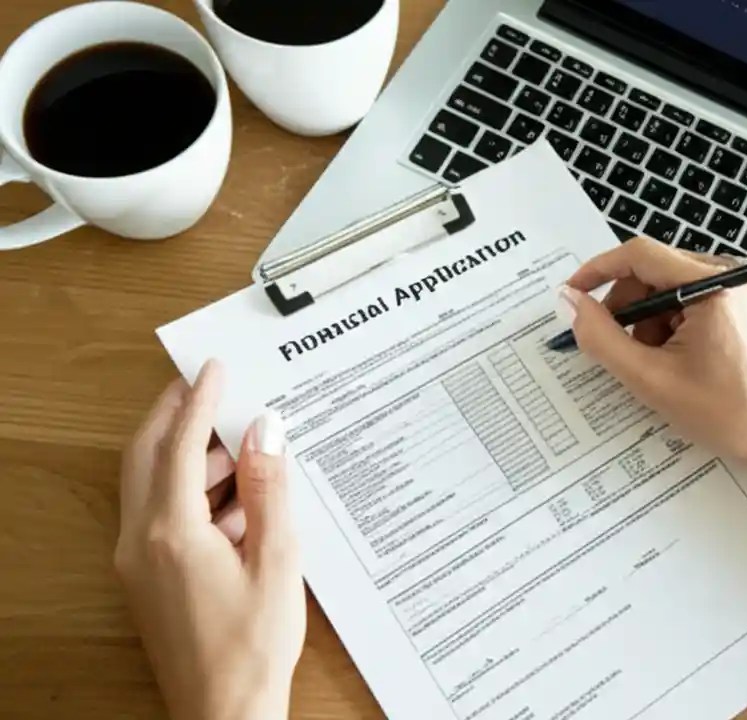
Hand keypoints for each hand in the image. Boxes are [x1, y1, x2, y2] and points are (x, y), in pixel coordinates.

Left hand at [115, 360, 304, 719]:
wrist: (227, 713)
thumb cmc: (254, 646)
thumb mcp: (277, 559)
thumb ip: (270, 489)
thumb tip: (266, 432)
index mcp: (172, 532)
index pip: (181, 445)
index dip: (200, 400)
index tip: (214, 368)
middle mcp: (142, 541)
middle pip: (148, 456)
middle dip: (174, 415)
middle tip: (204, 383)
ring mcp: (140, 562)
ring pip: (152, 485)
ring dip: (188, 454)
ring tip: (242, 440)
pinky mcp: (150, 579)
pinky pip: (161, 516)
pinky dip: (192, 491)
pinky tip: (239, 497)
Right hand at [562, 237, 746, 468]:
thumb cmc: (729, 414)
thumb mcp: (652, 380)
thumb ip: (602, 338)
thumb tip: (570, 302)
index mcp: (712, 286)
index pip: (640, 254)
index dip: (598, 271)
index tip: (574, 294)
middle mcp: (735, 274)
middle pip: (658, 269)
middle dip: (630, 308)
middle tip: (622, 349)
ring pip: (676, 285)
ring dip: (655, 318)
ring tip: (663, 363)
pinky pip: (701, 295)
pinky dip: (681, 321)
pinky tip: (686, 358)